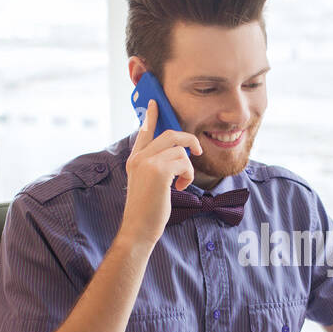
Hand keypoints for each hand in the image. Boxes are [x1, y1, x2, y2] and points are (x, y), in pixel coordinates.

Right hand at [119, 99, 202, 244]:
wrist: (138, 228)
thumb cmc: (146, 210)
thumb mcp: (146, 182)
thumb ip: (155, 166)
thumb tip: (175, 155)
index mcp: (135, 159)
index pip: (144, 131)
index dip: (151, 116)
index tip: (154, 103)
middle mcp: (139, 157)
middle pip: (170, 134)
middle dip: (189, 139)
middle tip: (197, 150)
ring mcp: (148, 162)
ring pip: (180, 151)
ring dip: (188, 168)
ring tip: (181, 182)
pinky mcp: (159, 171)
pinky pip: (184, 162)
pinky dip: (188, 175)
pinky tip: (179, 187)